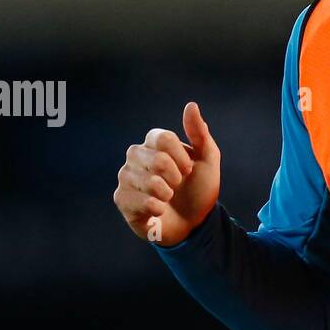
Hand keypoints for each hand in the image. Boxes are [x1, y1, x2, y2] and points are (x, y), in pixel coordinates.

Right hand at [113, 101, 220, 245]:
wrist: (193, 224)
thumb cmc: (198, 190)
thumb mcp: (207, 161)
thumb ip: (199, 133)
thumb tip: (191, 105)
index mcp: (154, 143)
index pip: (162, 138)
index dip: (181, 158)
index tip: (188, 170)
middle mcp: (136, 156)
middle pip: (157, 160)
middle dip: (176, 178)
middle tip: (177, 186)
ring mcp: (126, 177)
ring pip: (149, 182)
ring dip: (167, 194)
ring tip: (167, 198)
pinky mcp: (121, 199)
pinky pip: (140, 201)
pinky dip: (156, 209)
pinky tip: (158, 211)